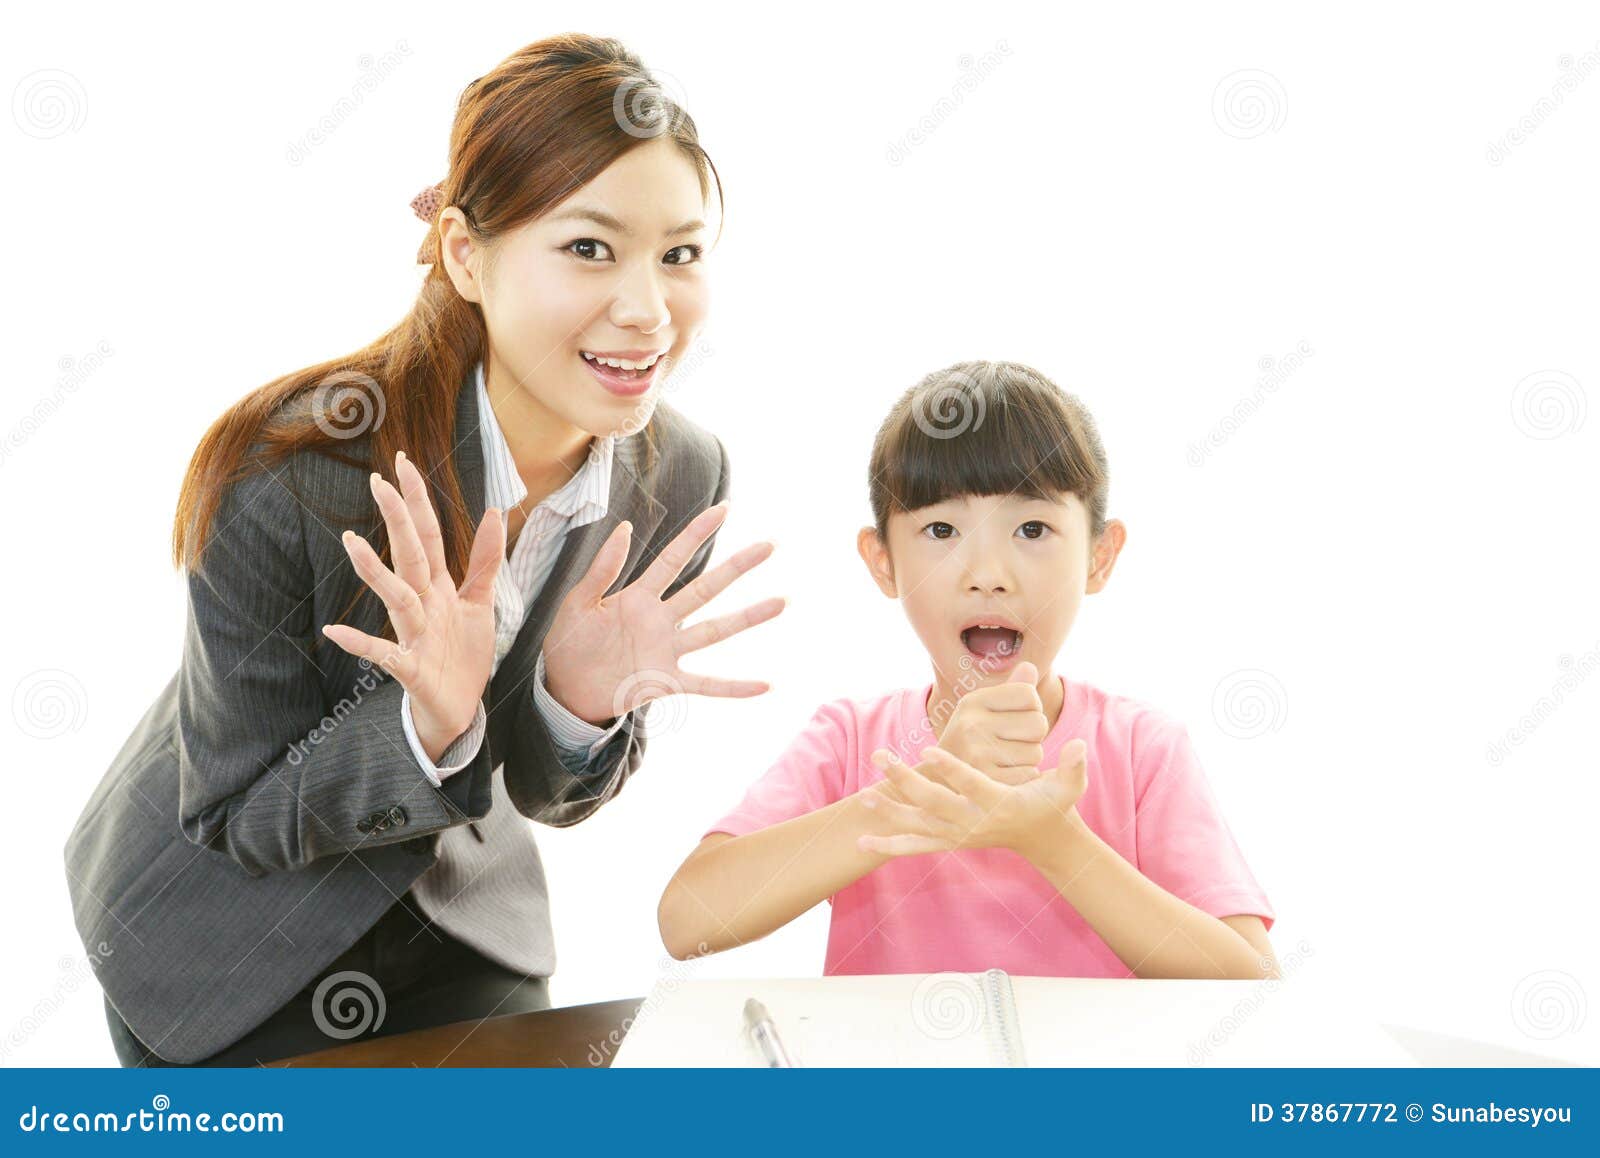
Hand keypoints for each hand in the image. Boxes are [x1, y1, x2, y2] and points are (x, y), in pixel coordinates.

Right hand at [321, 450, 504, 748]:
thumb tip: (494, 510)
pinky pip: (384, 654)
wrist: (458, 710)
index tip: (404, 462)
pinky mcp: (411, 669)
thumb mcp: (479, 603)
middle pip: (410, 557)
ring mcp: (413, 635)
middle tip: (378, 482)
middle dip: (397, 521)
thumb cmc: (462, 654)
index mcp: (439, 588)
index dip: (418, 501)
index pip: (428, 536)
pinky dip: (360, 644)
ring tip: (351, 542)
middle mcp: (421, 605)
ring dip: (375, 572)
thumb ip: (484, 560)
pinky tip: (334, 631)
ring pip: (395, 598)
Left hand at [542, 501, 785, 724]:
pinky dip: (734, 687)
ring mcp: (668, 651)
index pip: (673, 560)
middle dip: (737, 568)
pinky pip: (706, 684)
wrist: (564, 690)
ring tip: (780, 602)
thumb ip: (602, 569)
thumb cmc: (570, 642)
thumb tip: (623, 527)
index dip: (696, 534)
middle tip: (769, 546)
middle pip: (705, 589)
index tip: (724, 509)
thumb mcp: (578, 602)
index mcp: (638, 597)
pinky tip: (764, 685)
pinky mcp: (667, 683)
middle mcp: (661, 621)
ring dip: (748, 618)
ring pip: (714, 631)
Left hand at [855, 740, 1088, 862]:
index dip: (951, 768)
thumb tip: (1080, 745)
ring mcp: (961, 835)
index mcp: (1001, 803)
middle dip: (905, 780)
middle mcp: (976, 822)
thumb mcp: (1070, 784)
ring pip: (920, 824)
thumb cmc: (1055, 803)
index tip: (927, 750)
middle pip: (935, 802)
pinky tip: (863, 842)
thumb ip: (1074, 765)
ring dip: (890, 811)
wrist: (1045, 839)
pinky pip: (916, 846)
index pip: (972, 783)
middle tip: (881, 757)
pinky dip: (890, 845)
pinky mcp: (951, 842)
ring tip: (863, 796)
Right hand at [933, 661, 1048, 786]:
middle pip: (1038, 723)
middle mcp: (972, 725)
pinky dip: (1024, 776)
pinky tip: (1005, 775)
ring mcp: (977, 755)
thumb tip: (1030, 667)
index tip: (1016, 718)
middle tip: (1013, 741)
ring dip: (1028, 758)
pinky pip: (1029, 774)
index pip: (1029, 694)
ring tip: (1005, 759)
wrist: (940, 779)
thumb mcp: (982, 709)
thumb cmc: (970, 739)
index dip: (1031, 707)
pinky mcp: (986, 781)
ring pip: (1036, 752)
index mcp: (972, 701)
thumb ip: (1010, 689)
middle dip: (1033, 735)